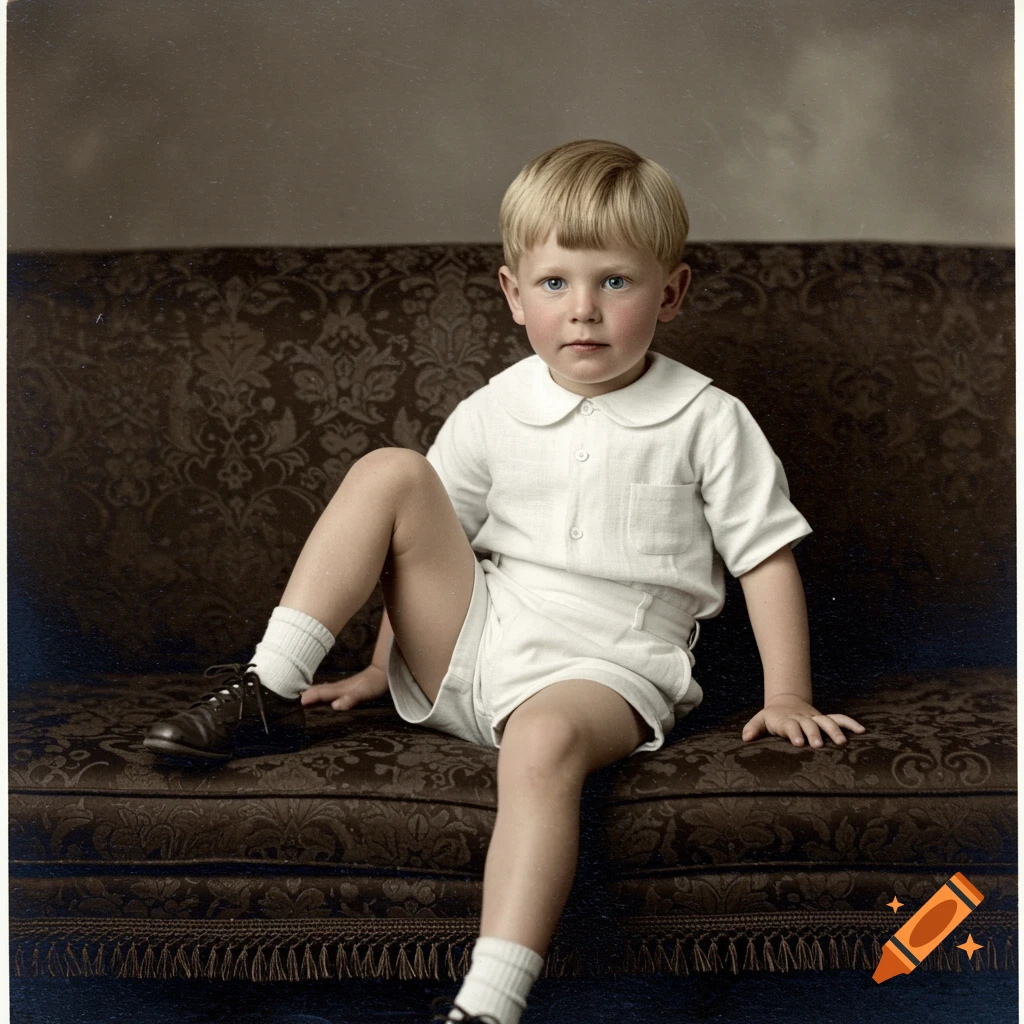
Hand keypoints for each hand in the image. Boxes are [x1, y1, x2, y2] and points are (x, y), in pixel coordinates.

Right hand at [300, 665, 388, 711]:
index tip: (299, 702)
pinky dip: (322, 692)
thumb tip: (335, 706)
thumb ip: (349, 699)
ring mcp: (342, 686)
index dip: (310, 697)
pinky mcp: (346, 687)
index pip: (321, 693)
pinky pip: (329, 690)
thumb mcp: (362, 694)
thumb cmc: (372, 686)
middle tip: (294, 698)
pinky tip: (322, 694)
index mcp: (339, 690)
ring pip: (323, 689)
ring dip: (313, 692)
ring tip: (302, 696)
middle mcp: (338, 687)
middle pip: (319, 690)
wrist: (382, 674)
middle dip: (307, 693)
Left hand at [741, 696, 865, 747]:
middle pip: (810, 724)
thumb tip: (744, 738)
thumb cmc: (772, 718)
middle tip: (819, 745)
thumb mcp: (760, 721)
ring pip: (826, 721)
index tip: (799, 742)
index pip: (790, 726)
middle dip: (815, 734)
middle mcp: (802, 718)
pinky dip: (850, 723)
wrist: (785, 703)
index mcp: (786, 720)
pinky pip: (839, 718)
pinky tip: (862, 731)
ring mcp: (815, 718)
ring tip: (842, 742)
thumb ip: (753, 728)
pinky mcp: (824, 718)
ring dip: (834, 730)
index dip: (794, 733)